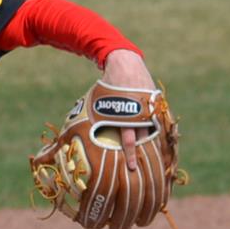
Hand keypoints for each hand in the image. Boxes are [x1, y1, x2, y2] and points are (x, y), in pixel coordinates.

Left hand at [100, 48, 155, 170]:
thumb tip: (72, 131)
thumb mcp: (96, 99)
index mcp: (123, 113)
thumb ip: (91, 116)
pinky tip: (156, 140)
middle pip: (142, 137)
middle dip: (142, 153)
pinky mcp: (155, 102)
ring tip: (151, 156)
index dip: (130, 154)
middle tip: (141, 167)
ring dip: (151, 143)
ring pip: (151, 130)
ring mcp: (148, 107)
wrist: (125, 61)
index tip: (130, 166)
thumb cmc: (107, 83)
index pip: (129, 139)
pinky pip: (157, 120)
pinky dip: (156, 130)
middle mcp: (138, 111)